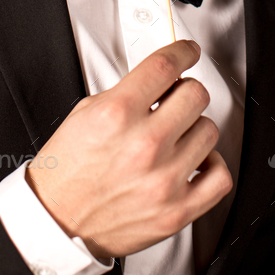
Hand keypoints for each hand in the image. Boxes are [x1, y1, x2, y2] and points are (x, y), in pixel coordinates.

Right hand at [26, 39, 232, 258]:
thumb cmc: (67, 171)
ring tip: (175, 135)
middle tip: (176, 98)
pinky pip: (220, 176)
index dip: (183, 50)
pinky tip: (194, 161)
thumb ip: (127, 91)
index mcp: (118, 114)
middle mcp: (144, 145)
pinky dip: (211, 165)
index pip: (166, 65)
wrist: (55, 223)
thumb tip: (162, 77)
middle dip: (186, 90)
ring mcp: (164, 179)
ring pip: (209, 130)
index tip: (189, 51)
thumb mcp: (87, 113)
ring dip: (194, 127)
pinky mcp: (176, 211)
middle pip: (195, 93)